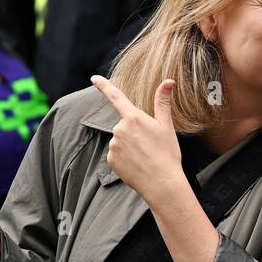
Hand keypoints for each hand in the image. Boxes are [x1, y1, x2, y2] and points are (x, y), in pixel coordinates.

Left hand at [94, 75, 181, 204]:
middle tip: (150, 146)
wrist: (161, 183)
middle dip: (134, 132)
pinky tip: (137, 165)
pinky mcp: (111, 160)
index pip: (116, 96)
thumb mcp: (167, 126)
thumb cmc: (167, 154)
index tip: (93, 78)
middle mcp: (119, 129)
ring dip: (130, 146)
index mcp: (133, 117)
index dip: (104, 86)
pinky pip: (117, 155)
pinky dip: (126, 158)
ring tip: (145, 157)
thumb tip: (168, 81)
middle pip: (124, 125)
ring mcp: (113, 145)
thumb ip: (162, 102)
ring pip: (120, 141)